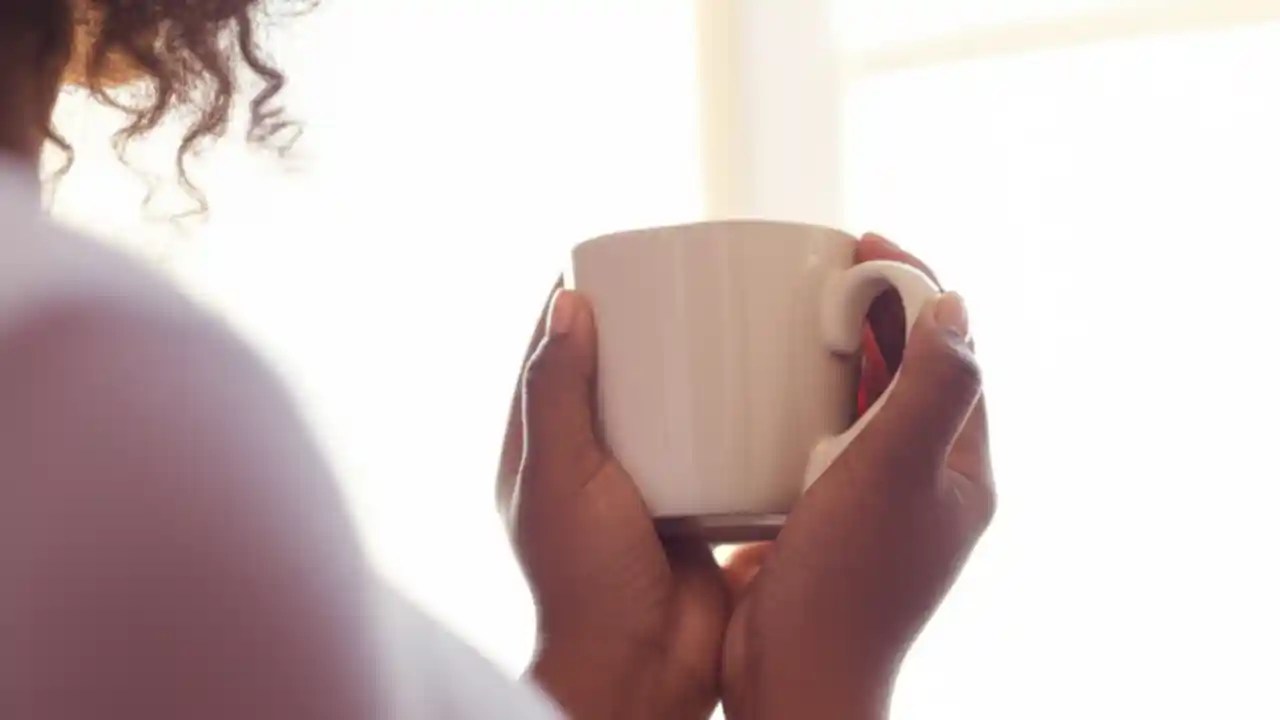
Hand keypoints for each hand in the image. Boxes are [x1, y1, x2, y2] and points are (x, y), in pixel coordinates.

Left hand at [497, 286, 727, 719]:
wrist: (646, 673)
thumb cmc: (585, 583)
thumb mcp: (558, 479)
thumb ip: (556, 394)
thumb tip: (568, 303)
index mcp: (543, 452)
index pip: (553, 359)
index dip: (577, 306)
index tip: (618, 259)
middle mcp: (593, 463)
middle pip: (620, 374)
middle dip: (652, 328)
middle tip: (696, 281)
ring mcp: (648, 485)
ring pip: (674, 407)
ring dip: (700, 368)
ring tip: (741, 318)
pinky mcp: (700, 505)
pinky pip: (719, 447)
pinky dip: (738, 416)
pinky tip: (773, 385)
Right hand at [721, 235, 994, 719]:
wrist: (793, 678)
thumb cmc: (847, 587)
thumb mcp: (893, 474)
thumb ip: (933, 389)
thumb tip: (956, 306)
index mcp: (961, 468)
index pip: (953, 352)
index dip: (916, 288)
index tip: (866, 244)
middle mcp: (926, 480)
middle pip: (911, 369)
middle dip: (876, 309)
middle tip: (821, 269)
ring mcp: (877, 500)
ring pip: (866, 402)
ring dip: (839, 353)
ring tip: (794, 312)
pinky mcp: (828, 516)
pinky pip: (823, 437)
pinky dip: (803, 400)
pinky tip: (763, 388)